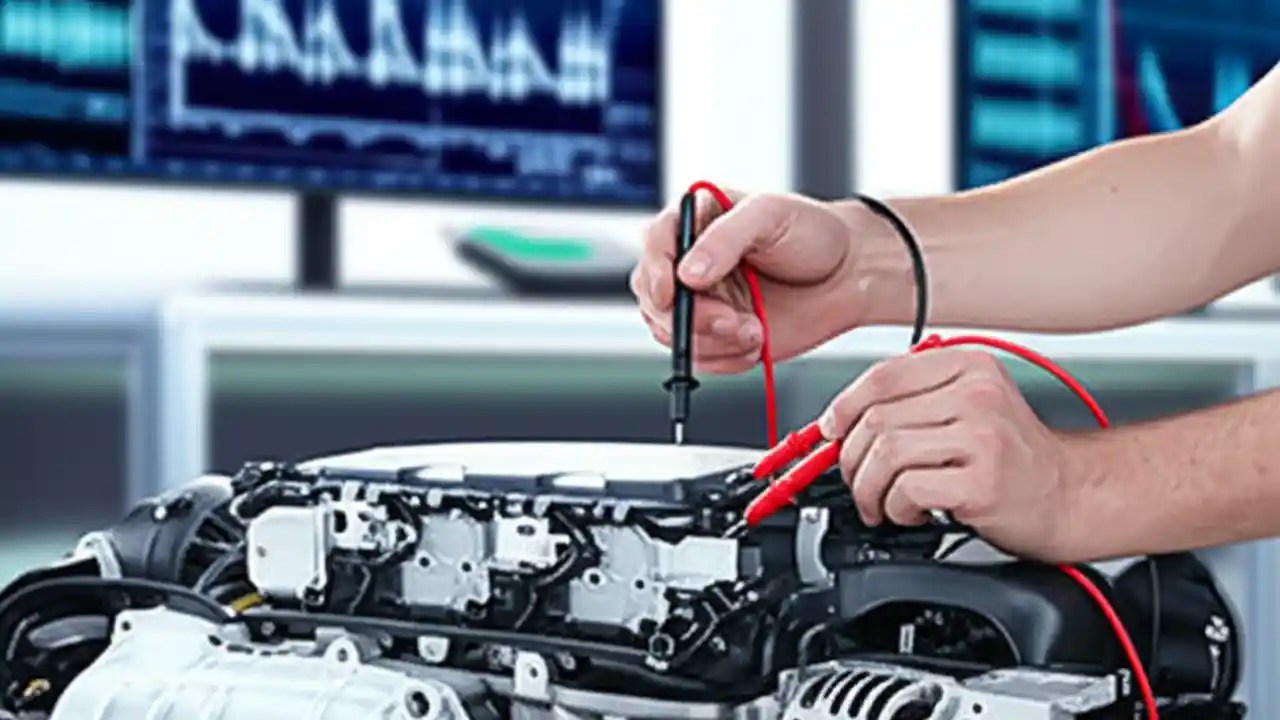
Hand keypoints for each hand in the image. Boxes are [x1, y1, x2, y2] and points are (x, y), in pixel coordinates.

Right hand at [630, 191, 866, 373]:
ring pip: (674, 334)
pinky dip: (727, 358)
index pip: (655, 244)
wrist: (848, 273)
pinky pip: (701, 358)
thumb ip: (726, 239)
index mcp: (695, 221)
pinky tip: (756, 341)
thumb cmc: (812, 232)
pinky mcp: (717, 335)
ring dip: (712, 341)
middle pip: (655, 297)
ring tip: (754, 330)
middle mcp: (691, 263)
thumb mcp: (770, 215)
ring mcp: (702, 302)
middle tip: (729, 320)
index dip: (656, 271)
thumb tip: (688, 272)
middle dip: (689, 318)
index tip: (674, 292)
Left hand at [817, 348, 1086, 561]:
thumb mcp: (970, 408)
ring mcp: (983, 436)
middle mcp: (977, 394)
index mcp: (969, 367)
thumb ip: (915, 402)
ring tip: (881, 503)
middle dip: (851, 458)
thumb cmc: (1014, 458)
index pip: (882, 375)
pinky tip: (911, 513)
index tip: (832, 432)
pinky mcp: (983, 481)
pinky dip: (896, 508)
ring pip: (885, 454)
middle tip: (857, 481)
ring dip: (869, 489)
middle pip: (876, 418)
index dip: (844, 407)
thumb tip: (840, 419)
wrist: (1072, 496)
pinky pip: (907, 490)